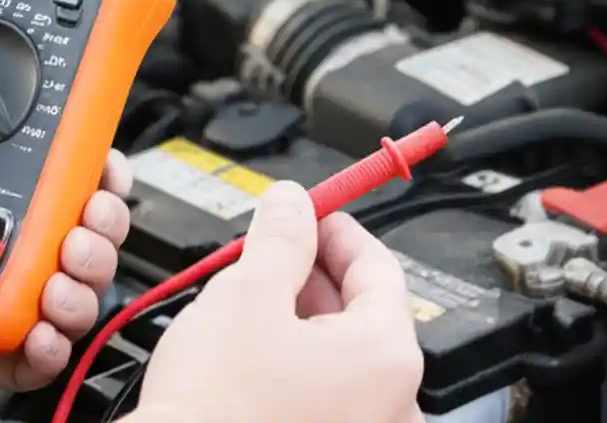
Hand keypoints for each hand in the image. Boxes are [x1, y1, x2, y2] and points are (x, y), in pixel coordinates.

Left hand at [0, 87, 132, 389]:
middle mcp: (6, 237)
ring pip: (76, 296)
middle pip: (92, 238)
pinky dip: (52, 347)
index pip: (78, 179)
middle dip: (106, 232)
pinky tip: (39, 326)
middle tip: (83, 227)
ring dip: (85, 286)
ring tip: (57, 279)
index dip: (105, 178)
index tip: (102, 174)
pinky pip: (36, 357)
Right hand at [129, 181, 424, 422]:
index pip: (378, 267)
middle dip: (311, 276)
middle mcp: (394, 405)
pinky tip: (249, 358)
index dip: (335, 230)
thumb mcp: (244, 295)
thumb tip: (292, 204)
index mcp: (387, 358)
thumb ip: (279, 238)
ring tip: (246, 307)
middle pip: (360, 314)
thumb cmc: (212, 413)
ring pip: (338, 357)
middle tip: (268, 253)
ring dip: (299, 322)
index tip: (309, 213)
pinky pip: (324, 396)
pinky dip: (295, 368)